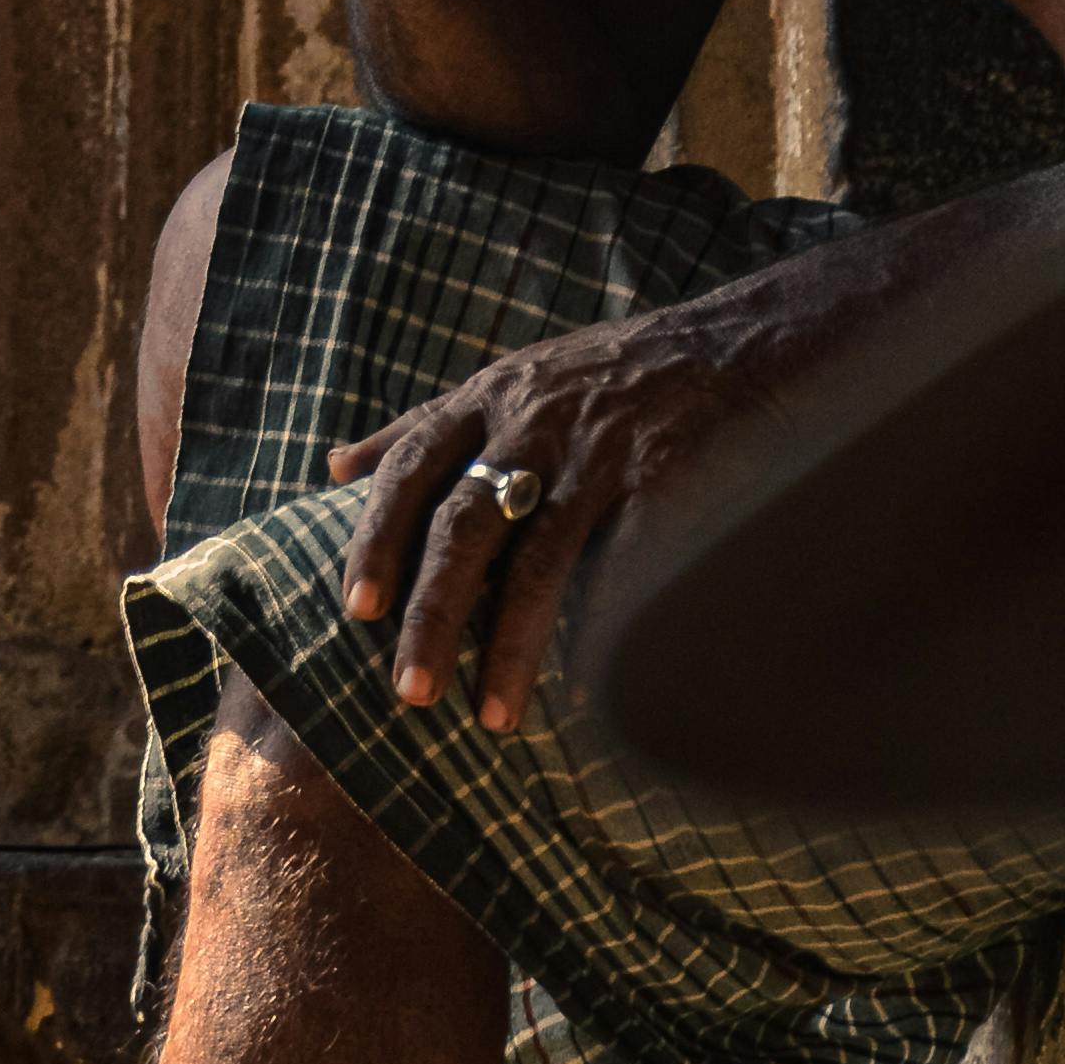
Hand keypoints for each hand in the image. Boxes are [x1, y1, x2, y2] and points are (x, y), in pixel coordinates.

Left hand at [327, 297, 781, 737]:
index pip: (412, 467)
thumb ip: (422, 428)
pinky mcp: (654, 484)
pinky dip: (595, 624)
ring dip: (507, 644)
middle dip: (431, 609)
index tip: (354, 608)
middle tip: (405, 688)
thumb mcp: (505, 382)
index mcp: (489, 400)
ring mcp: (595, 455)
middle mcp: (532, 423)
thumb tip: (335, 466)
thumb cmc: (602, 377)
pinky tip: (584, 685)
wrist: (728, 349)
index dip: (378, 538)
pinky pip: (618, 567)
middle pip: (463, 523)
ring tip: (490, 714)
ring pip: (536, 559)